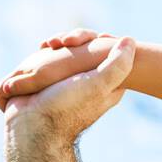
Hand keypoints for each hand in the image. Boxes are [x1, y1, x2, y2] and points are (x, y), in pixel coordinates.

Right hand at [2, 35, 134, 147]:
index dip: (105, 40)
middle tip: (66, 41)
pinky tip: (43, 48)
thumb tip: (130, 40)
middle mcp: (92, 82)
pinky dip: (48, 48)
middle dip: (78, 38)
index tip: (96, 37)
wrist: (30, 124)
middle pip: (91, 49)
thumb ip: (118, 64)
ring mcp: (70, 79)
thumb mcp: (98, 85)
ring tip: (50, 44)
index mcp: (110, 86)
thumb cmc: (65, 107)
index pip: (115, 55)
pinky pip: (53, 56)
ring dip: (61, 40)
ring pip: (71, 50)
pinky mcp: (51, 78)